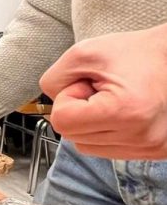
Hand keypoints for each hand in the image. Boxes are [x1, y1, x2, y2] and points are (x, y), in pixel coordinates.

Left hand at [40, 25, 166, 159]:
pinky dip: (105, 131)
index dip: (67, 98)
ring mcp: (149, 148)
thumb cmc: (134, 52)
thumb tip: (50, 103)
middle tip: (99, 89)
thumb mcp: (84, 53)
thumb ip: (53, 80)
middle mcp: (140, 137)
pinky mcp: (154, 152)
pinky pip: (108, 150)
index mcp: (124, 112)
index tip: (86, 84)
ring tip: (112, 100)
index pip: (62, 122)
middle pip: (72, 137)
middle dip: (78, 110)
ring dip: (90, 123)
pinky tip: (121, 112)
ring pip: (87, 146)